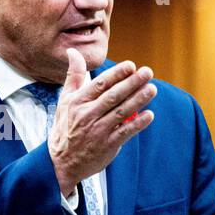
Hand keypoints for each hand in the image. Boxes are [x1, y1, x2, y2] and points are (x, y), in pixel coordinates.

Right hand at [48, 49, 155, 197]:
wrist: (62, 162)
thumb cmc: (65, 127)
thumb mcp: (65, 100)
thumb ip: (73, 76)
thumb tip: (73, 52)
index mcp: (78, 102)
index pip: (100, 84)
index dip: (117, 74)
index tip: (131, 65)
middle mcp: (87, 115)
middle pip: (113, 96)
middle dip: (132, 83)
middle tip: (147, 72)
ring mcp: (98, 131)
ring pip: (122, 112)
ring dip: (138, 100)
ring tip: (152, 89)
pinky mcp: (107, 145)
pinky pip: (125, 132)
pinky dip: (137, 124)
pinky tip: (149, 115)